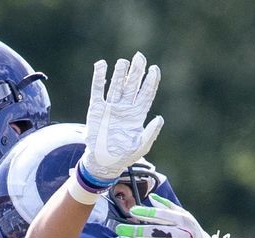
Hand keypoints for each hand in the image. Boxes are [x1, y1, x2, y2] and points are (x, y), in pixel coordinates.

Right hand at [77, 52, 164, 187]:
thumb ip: (150, 133)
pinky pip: (97, 90)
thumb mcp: (141, 147)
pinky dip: (99, 77)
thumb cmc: (123, 157)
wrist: (102, 163)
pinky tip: (101, 65)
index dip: (151, 81)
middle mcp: (125, 108)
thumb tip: (159, 118)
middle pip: (132, 85)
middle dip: (137, 70)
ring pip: (117, 85)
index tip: (154, 69)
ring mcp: (110, 107)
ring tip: (123, 62)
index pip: (146, 93)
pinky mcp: (96, 109)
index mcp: (137, 115)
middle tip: (139, 56)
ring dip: (120, 72)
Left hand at [115, 194, 239, 237]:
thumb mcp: (185, 217)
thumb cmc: (191, 233)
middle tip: (120, 229)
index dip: (147, 212)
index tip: (132, 210)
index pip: (163, 214)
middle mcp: (182, 233)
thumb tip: (151, 197)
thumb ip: (167, 207)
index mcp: (183, 220)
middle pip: (155, 231)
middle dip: (135, 230)